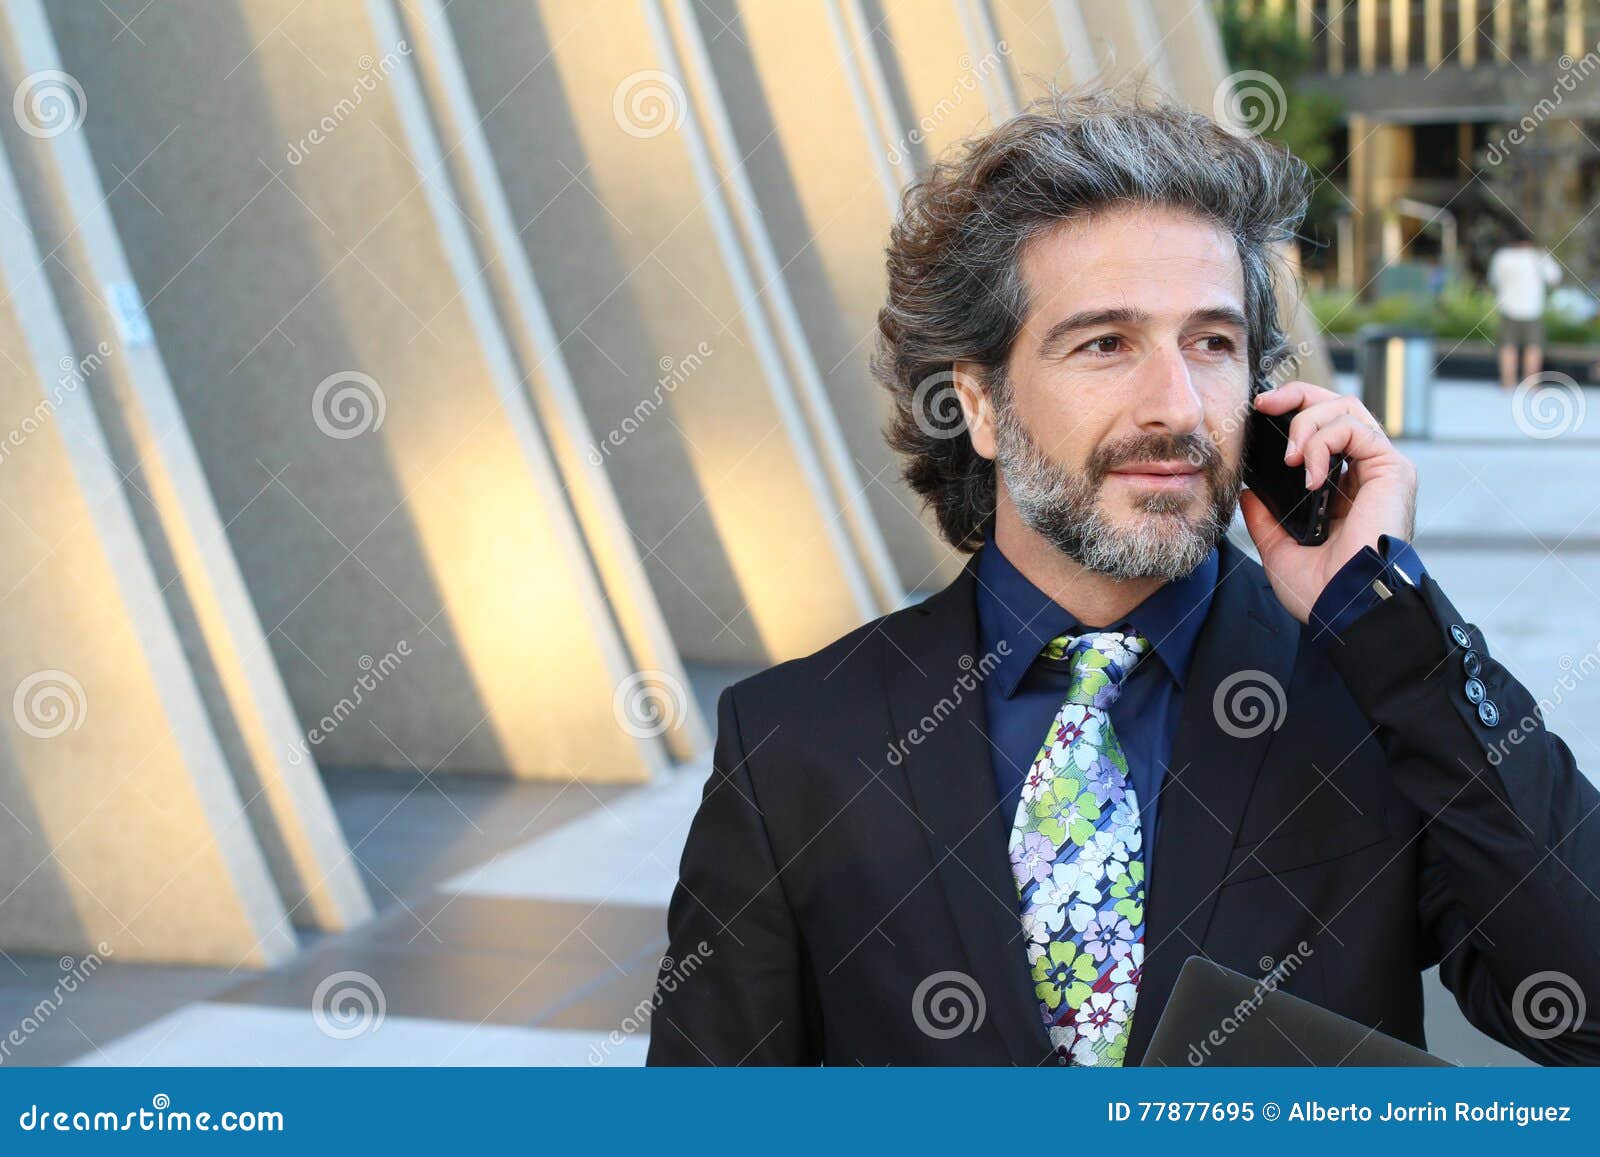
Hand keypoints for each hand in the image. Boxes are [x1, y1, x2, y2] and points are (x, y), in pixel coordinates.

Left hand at [1238, 381, 1418, 623]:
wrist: (1343, 607)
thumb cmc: (1320, 590)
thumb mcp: (1279, 548)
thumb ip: (1265, 518)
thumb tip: (1249, 493)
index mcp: (1342, 490)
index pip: (1323, 431)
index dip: (1294, 412)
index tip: (1260, 411)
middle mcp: (1364, 474)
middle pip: (1338, 406)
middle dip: (1298, 396)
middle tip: (1265, 403)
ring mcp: (1380, 470)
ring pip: (1346, 409)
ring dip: (1306, 422)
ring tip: (1288, 455)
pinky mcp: (1392, 470)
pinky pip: (1354, 428)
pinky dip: (1322, 440)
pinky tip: (1307, 472)